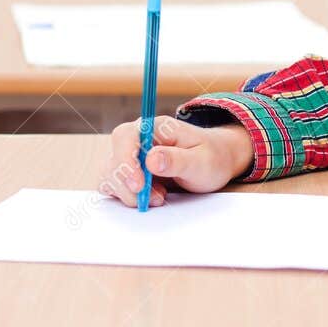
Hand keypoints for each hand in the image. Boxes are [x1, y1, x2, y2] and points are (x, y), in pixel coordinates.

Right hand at [96, 114, 253, 207]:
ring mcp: (132, 155)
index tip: (138, 185)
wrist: (217, 162)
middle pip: (113, 159)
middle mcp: (138, 138)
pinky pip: (114, 185)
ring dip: (128, 193)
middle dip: (128, 185)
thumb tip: (151, 159)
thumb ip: (177, 160)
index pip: (125, 136)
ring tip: (159, 197)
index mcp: (155, 127)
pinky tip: (151, 197)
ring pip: (110, 175)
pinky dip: (127, 196)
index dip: (125, 161)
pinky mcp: (130, 172)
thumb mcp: (202, 161)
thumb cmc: (212, 158)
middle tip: (156, 198)